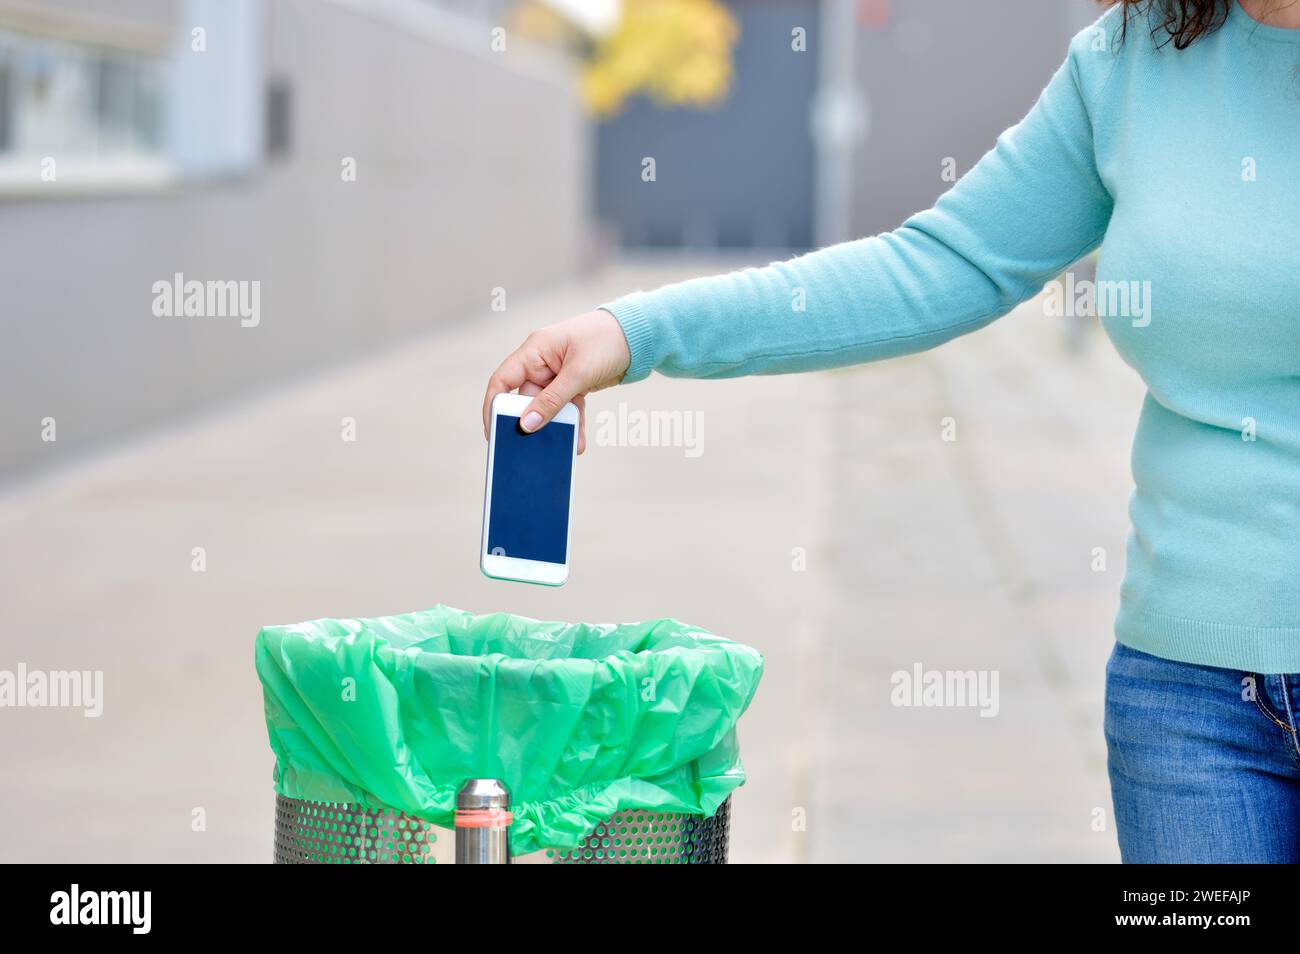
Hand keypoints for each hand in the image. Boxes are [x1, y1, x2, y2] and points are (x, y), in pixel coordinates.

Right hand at [482, 309, 631, 453]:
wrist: (639, 335)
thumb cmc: (606, 341)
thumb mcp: (579, 372)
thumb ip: (552, 400)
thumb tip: (527, 425)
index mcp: (535, 351)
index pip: (502, 380)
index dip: (493, 406)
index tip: (493, 431)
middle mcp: (541, 363)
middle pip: (525, 399)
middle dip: (529, 423)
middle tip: (529, 447)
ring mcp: (557, 375)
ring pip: (548, 408)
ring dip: (555, 428)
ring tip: (562, 448)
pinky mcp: (573, 385)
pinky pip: (566, 409)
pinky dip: (572, 424)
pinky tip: (578, 442)